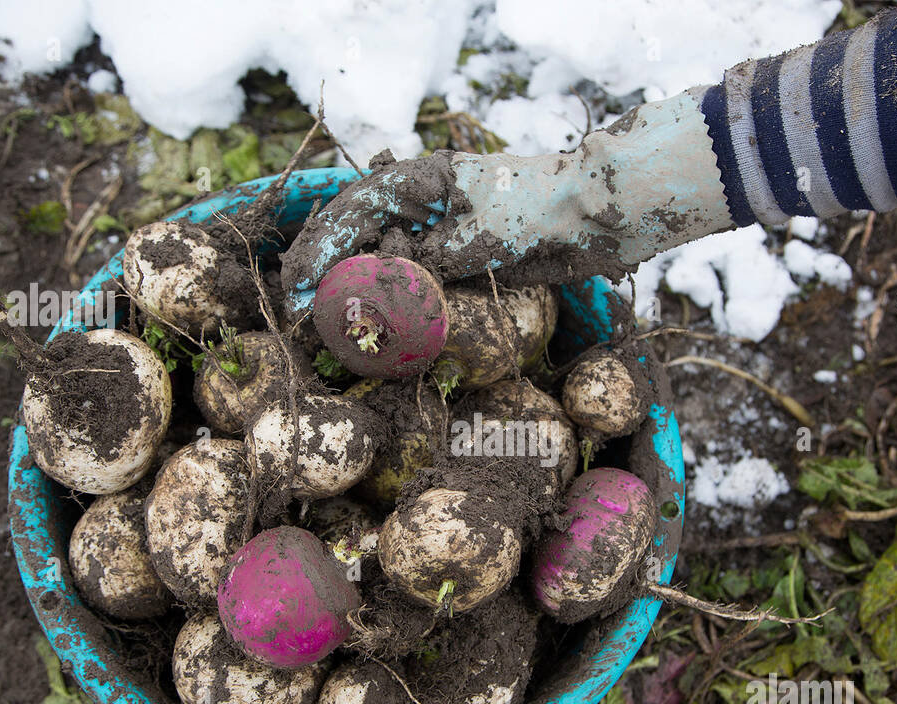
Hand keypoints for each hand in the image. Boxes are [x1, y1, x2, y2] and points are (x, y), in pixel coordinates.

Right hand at [280, 90, 731, 309]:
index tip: (297, 289)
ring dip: (352, 294)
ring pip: (379, 263)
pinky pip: (412, 284)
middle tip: (296, 313)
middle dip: (323, 274)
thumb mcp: (479, 235)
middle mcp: (421, 205)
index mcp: (419, 182)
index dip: (318, 252)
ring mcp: (439, 233)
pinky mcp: (459, 261)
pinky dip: (391, 305)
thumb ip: (429, 261)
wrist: (599, 215)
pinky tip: (373, 328)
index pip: (350, 214)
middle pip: (354, 237)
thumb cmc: (542, 210)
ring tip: (323, 326)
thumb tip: (382, 286)